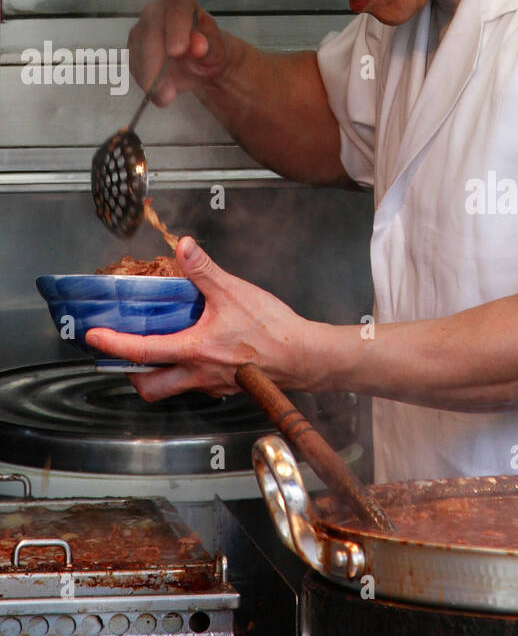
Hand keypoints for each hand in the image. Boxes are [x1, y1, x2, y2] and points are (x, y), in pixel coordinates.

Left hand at [85, 237, 315, 400]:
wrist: (305, 357)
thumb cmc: (274, 331)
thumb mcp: (234, 292)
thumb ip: (205, 269)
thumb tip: (184, 246)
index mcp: (194, 350)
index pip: (141, 351)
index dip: (113, 343)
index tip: (94, 337)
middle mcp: (199, 374)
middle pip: (150, 387)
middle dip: (132, 374)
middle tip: (126, 356)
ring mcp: (214, 384)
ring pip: (173, 389)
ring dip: (159, 374)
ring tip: (161, 351)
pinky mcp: (229, 387)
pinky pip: (198, 385)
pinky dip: (188, 372)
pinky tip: (199, 352)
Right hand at [128, 0, 229, 107]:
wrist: (199, 60)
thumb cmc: (208, 49)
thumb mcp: (216, 50)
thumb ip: (209, 46)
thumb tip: (198, 45)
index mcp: (180, 5)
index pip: (175, 12)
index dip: (175, 31)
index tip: (177, 52)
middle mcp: (156, 12)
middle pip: (150, 33)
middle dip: (156, 63)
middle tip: (166, 86)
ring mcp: (141, 30)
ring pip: (137, 51)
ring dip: (149, 77)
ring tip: (165, 96)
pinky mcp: (133, 49)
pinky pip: (133, 65)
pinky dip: (145, 82)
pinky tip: (158, 93)